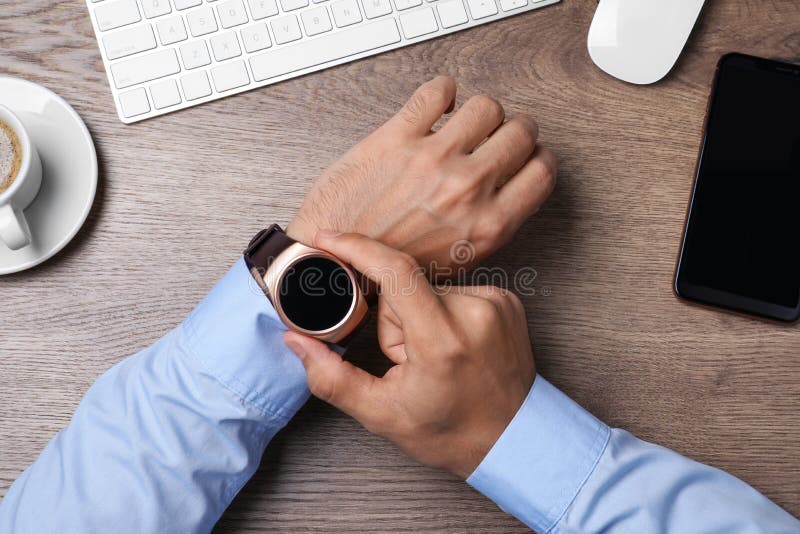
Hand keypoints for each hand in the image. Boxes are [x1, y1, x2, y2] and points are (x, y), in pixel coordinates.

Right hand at [284, 232, 534, 478]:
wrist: (514, 437)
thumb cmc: (452, 431)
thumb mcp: (383, 414)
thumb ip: (332, 378)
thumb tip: (297, 342)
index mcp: (442, 340)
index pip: (395, 271)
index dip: (357, 248)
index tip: (329, 238)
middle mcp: (475, 312)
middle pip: (405, 287)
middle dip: (394, 318)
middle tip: (411, 360)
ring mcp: (496, 303)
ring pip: (429, 288)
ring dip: (421, 314)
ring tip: (438, 355)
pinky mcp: (508, 300)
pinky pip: (456, 290)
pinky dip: (446, 311)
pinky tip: (457, 343)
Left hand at [287, 76, 556, 272]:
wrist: (336, 263)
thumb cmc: (389, 267)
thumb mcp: (458, 261)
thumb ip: (489, 223)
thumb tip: (509, 185)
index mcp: (487, 225)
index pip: (542, 170)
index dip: (536, 157)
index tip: (524, 155)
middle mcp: (467, 189)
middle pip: (521, 131)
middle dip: (513, 130)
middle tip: (495, 135)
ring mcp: (433, 160)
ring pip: (486, 106)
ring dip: (479, 112)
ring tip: (462, 123)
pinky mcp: (398, 138)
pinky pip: (438, 91)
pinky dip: (442, 92)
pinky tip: (436, 108)